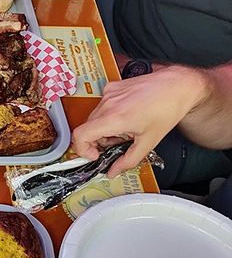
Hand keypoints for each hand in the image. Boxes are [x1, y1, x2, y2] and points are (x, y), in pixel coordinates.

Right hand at [72, 66, 207, 176]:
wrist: (177, 86)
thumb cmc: (167, 108)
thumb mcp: (148, 141)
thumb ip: (128, 161)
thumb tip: (113, 171)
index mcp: (114, 118)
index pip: (80, 135)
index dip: (82, 149)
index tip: (94, 154)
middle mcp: (108, 103)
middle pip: (87, 128)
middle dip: (98, 141)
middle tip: (115, 144)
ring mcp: (109, 93)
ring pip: (94, 118)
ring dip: (103, 128)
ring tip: (124, 130)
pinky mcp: (112, 86)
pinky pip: (101, 106)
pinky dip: (108, 116)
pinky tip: (125, 117)